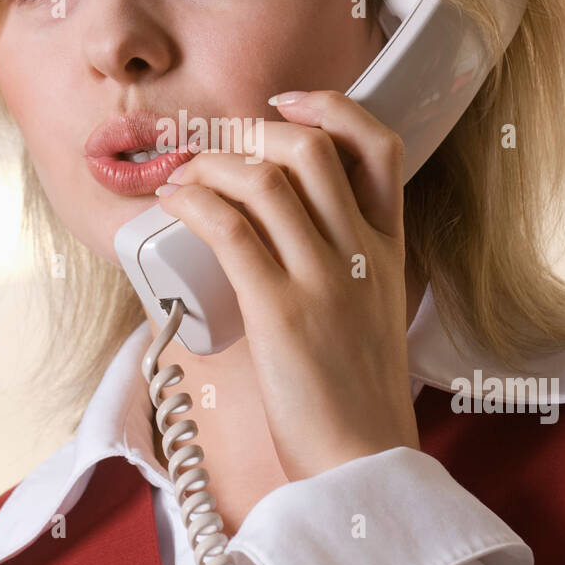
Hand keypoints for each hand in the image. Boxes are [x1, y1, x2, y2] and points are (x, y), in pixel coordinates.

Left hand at [154, 90, 420, 482]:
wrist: (362, 460)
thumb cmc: (356, 392)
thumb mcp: (373, 309)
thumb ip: (347, 261)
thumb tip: (282, 223)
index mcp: (390, 249)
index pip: (380, 147)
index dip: (332, 107)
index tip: (285, 105)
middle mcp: (362, 253)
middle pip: (312, 148)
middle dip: (253, 130)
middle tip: (217, 146)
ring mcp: (324, 280)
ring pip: (266, 179)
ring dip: (213, 162)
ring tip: (185, 177)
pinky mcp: (281, 312)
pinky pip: (231, 230)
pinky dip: (194, 202)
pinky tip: (174, 204)